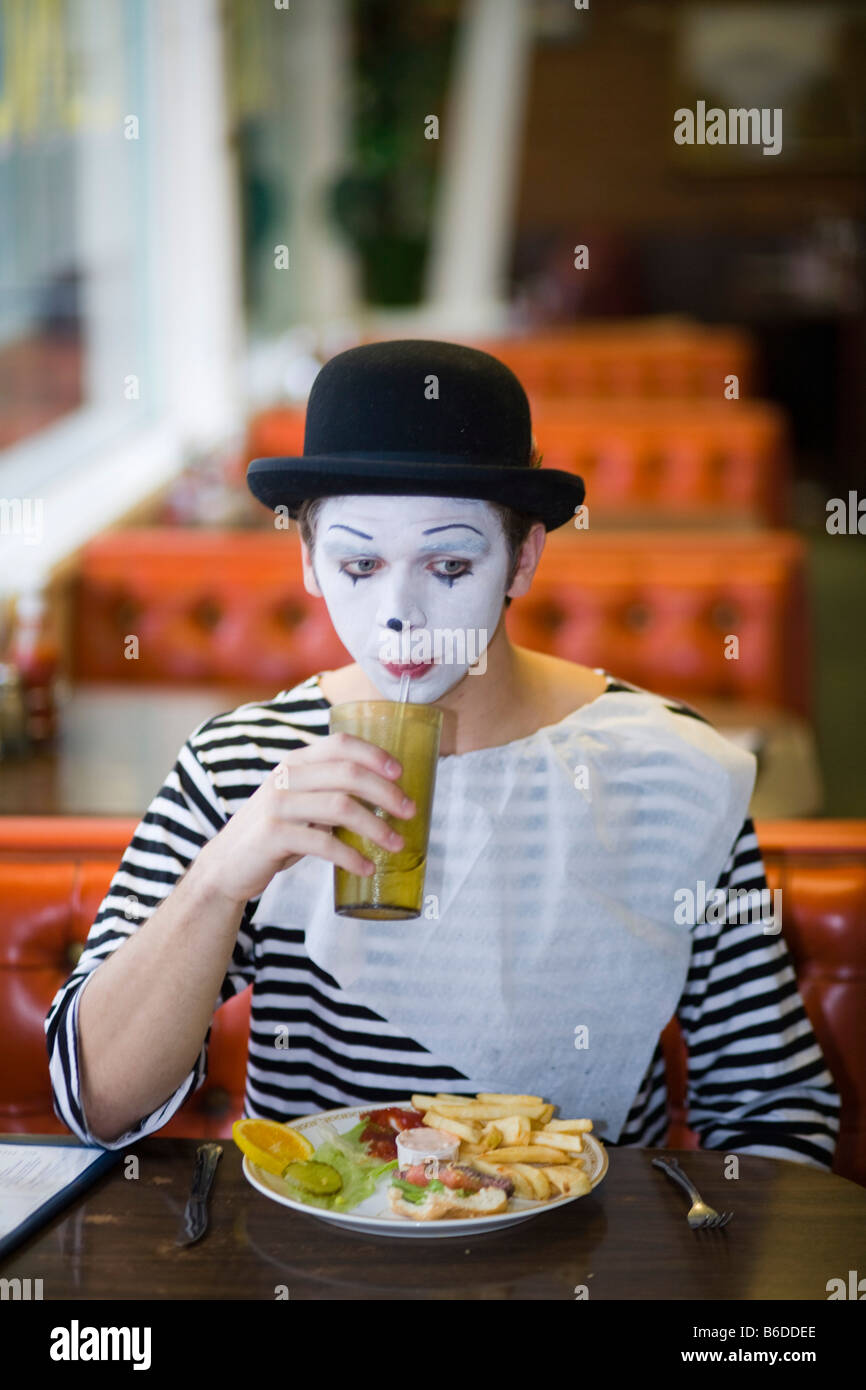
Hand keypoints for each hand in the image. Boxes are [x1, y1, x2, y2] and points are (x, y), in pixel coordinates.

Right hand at [193, 731, 415, 905]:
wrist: (228, 864)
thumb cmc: (275, 832)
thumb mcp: (301, 803)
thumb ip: (330, 793)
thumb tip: (386, 798)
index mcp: (296, 763)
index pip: (340, 744)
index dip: (374, 755)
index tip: (401, 773)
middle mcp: (286, 776)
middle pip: (348, 774)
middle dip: (386, 792)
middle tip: (410, 812)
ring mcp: (278, 804)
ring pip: (341, 807)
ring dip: (376, 827)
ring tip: (396, 844)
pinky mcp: (273, 835)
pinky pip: (322, 843)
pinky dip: (350, 857)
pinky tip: (366, 868)